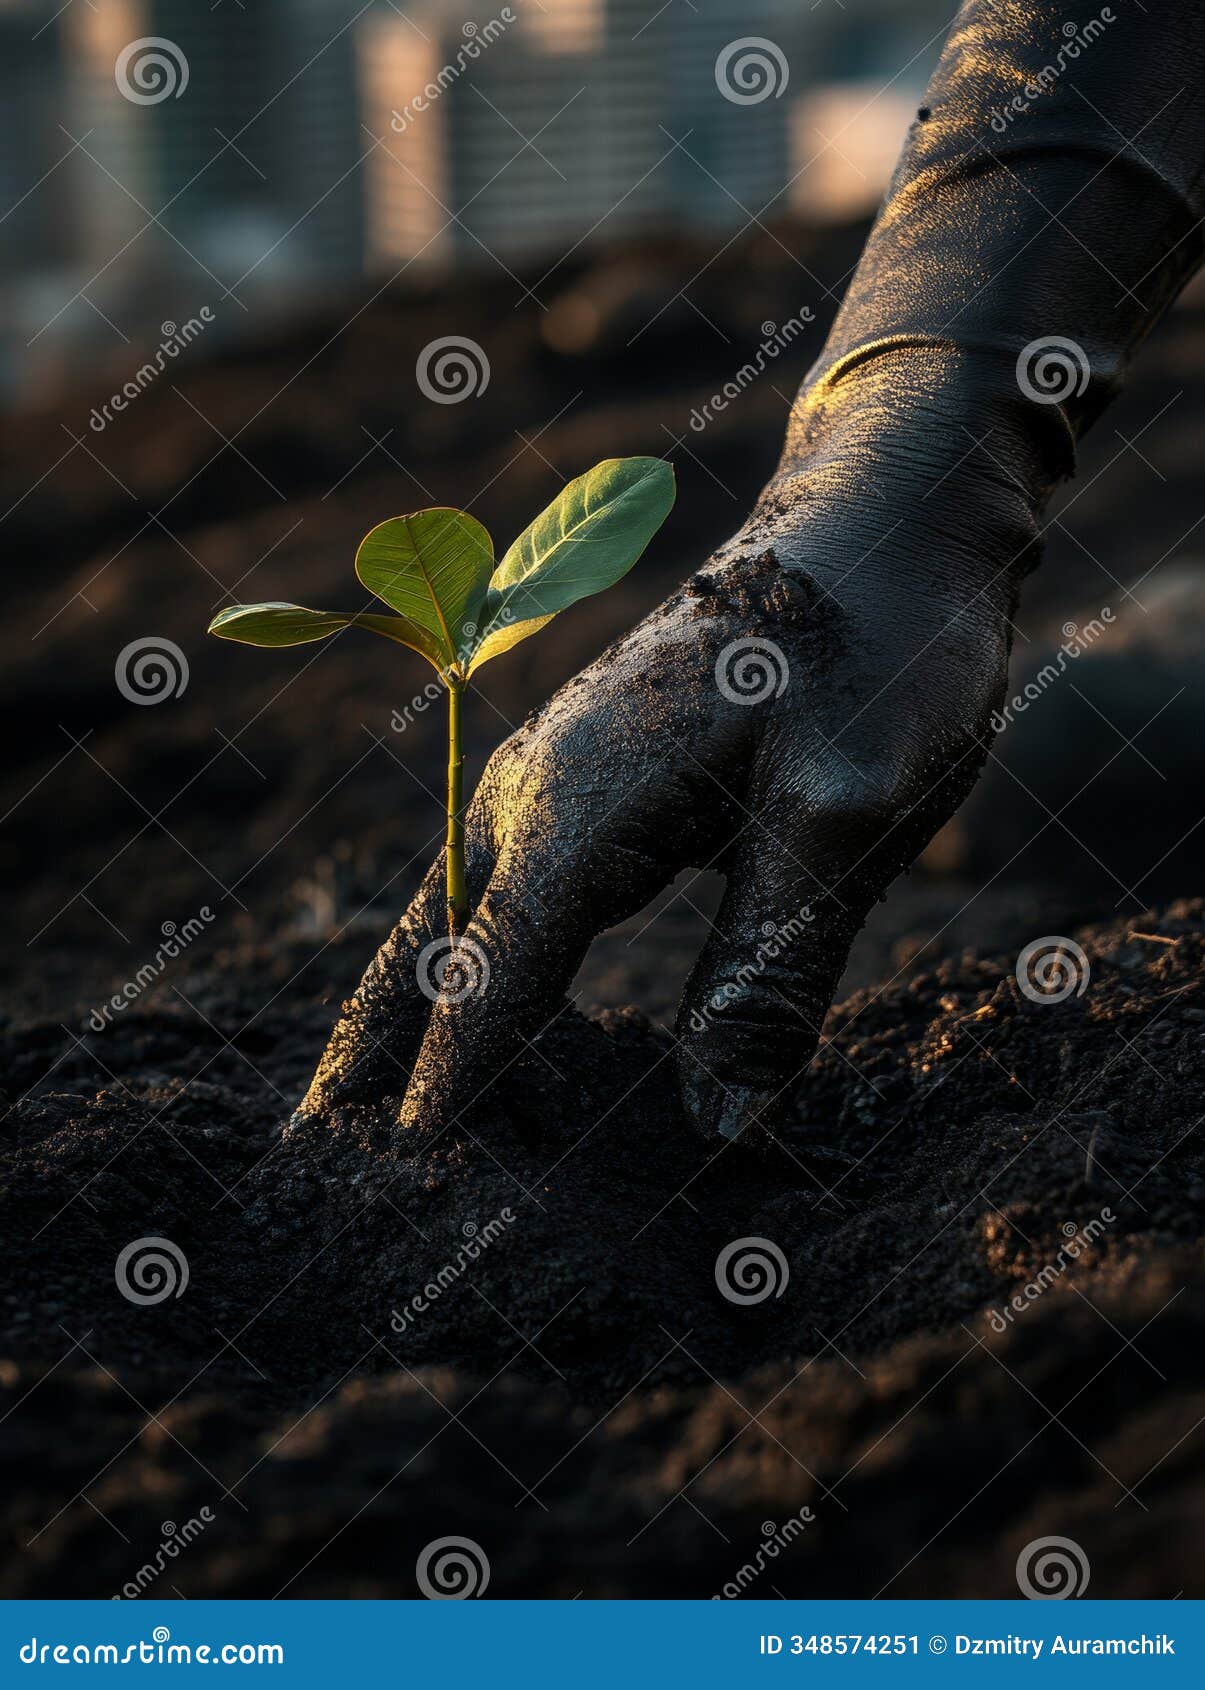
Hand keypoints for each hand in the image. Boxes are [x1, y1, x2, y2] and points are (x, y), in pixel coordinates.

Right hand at [297, 359, 1039, 1144]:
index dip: (451, 1080)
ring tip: (366, 1101)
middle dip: (375, 1043)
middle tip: (321, 1152)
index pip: (491, 973)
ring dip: (409, 999)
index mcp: (582, 802)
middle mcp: (540, 784)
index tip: (404, 1177)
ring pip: (456, 907)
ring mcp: (557, 766)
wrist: (883, 517)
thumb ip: (768, 973)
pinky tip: (481, 997)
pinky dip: (470, 954)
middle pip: (431, 938)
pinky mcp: (592, 764)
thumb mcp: (845, 820)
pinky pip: (505, 880)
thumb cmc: (877, 657)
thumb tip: (716, 1122)